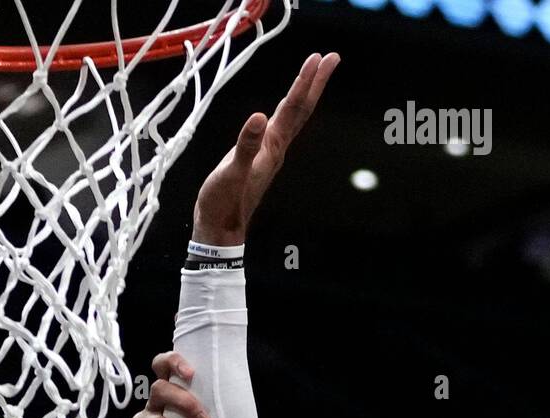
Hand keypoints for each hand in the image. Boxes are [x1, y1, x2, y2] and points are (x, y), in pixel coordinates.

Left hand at [130, 351, 209, 417]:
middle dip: (182, 409)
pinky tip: (192, 371)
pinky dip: (176, 362)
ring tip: (204, 402)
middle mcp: (151, 408)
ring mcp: (161, 392)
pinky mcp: (173, 379)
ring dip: (184, 388)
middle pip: (159, 395)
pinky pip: (167, 363)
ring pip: (162, 377)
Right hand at [193, 50, 339, 245]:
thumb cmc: (224, 203)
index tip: (318, 59)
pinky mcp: (260, 158)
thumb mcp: (231, 173)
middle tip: (330, 58)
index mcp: (271, 148)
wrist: (220, 228)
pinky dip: (287, 110)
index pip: (292, 109)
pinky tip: (285, 106)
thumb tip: (258, 118)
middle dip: (314, 83)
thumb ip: (245, 146)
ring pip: (292, 118)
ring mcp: (269, 154)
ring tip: (312, 75)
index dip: (304, 82)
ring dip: (304, 94)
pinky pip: (280, 127)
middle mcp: (276, 149)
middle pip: (300, 111)